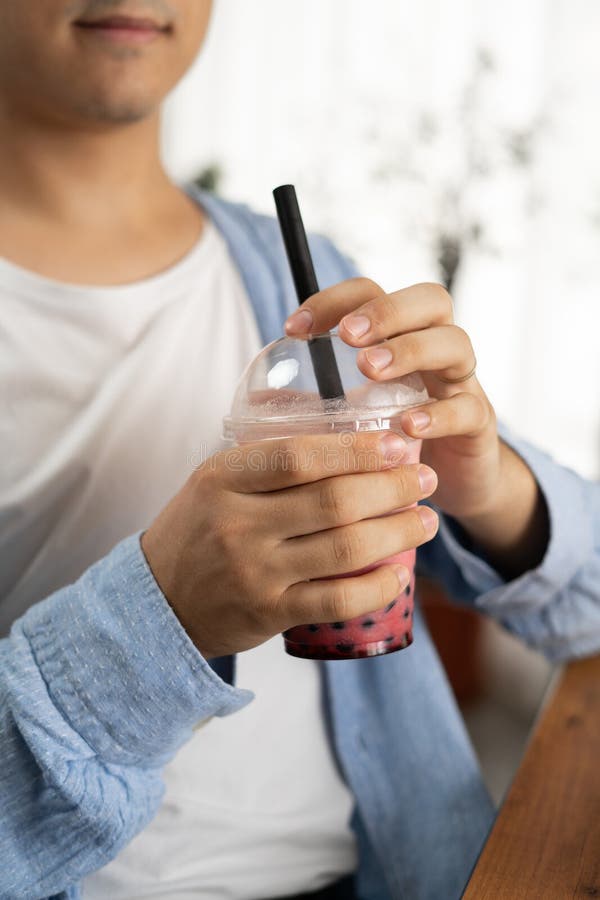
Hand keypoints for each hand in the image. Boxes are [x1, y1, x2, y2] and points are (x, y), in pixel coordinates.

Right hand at [141, 431, 438, 658]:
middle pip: (334, 502)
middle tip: (423, 479)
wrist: (158, 599)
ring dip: (398, 533)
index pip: (299, 456)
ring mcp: (255, 573)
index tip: (397, 444)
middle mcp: (238, 525)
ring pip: (345, 551)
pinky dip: (377, 588)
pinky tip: (399, 574)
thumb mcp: (215, 479)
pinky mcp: (269, 614)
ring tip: (426, 520)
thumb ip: (268, 454)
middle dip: (392, 488)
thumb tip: (342, 421)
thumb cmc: (199, 528)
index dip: (356, 450)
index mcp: (224, 478)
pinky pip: (337, 601)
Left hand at [285, 279, 496, 519]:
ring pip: (455, 342)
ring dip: (409, 350)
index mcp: (400, 338)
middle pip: (430, 300)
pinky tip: (408, 426)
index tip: (294, 328)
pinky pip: (468, 407)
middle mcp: (435, 349)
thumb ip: (313, 401)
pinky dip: (438, 414)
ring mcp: (462, 383)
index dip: (334, 299)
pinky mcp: (479, 424)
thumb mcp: (353, 414)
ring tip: (370, 372)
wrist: (455, 483)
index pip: (373, 292)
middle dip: (385, 311)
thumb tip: (256, 399)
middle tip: (347, 337)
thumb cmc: (398, 438)